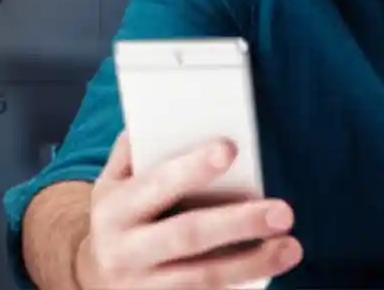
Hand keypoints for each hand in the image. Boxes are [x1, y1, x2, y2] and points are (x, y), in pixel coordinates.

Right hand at [76, 130, 302, 288]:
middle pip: (187, 235)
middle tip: (283, 211)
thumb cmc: (118, 216)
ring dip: (251, 263)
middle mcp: (125, 250)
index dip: (191, 168)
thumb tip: (168, 112)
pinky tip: (270, 271)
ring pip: (202, 277)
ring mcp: (144, 286)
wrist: (93, 278)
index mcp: (115, 208)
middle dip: (238, 223)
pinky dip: (239, 286)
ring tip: (291, 247)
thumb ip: (134, 149)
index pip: (156, 184)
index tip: (230, 149)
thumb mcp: (112, 182)